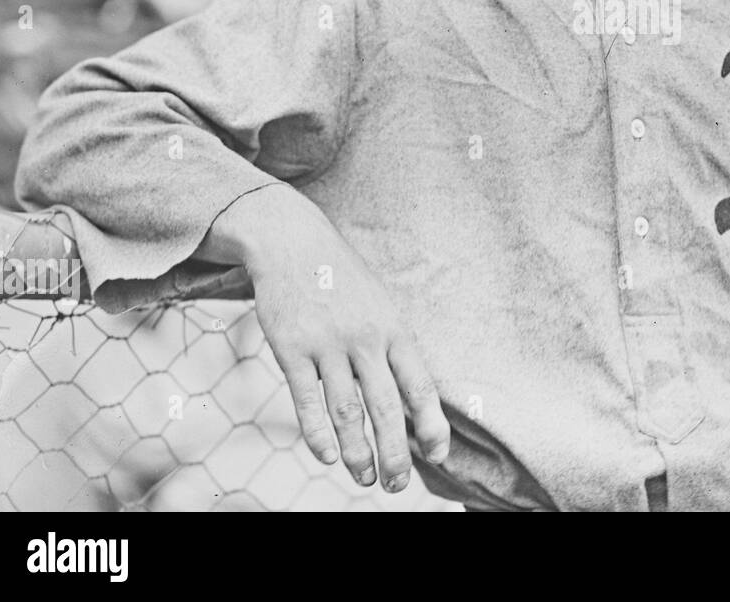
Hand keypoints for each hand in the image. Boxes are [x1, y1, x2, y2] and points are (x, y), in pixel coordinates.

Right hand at [206, 185, 450, 491]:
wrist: (294, 243)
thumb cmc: (345, 282)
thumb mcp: (382, 306)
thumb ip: (394, 349)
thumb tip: (411, 400)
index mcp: (395, 330)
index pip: (420, 387)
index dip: (430, 426)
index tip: (437, 456)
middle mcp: (366, 340)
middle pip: (386, 408)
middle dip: (395, 453)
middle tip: (397, 485)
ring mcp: (328, 345)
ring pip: (347, 412)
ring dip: (357, 453)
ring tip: (365, 478)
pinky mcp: (292, 350)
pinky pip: (307, 400)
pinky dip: (318, 433)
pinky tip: (327, 456)